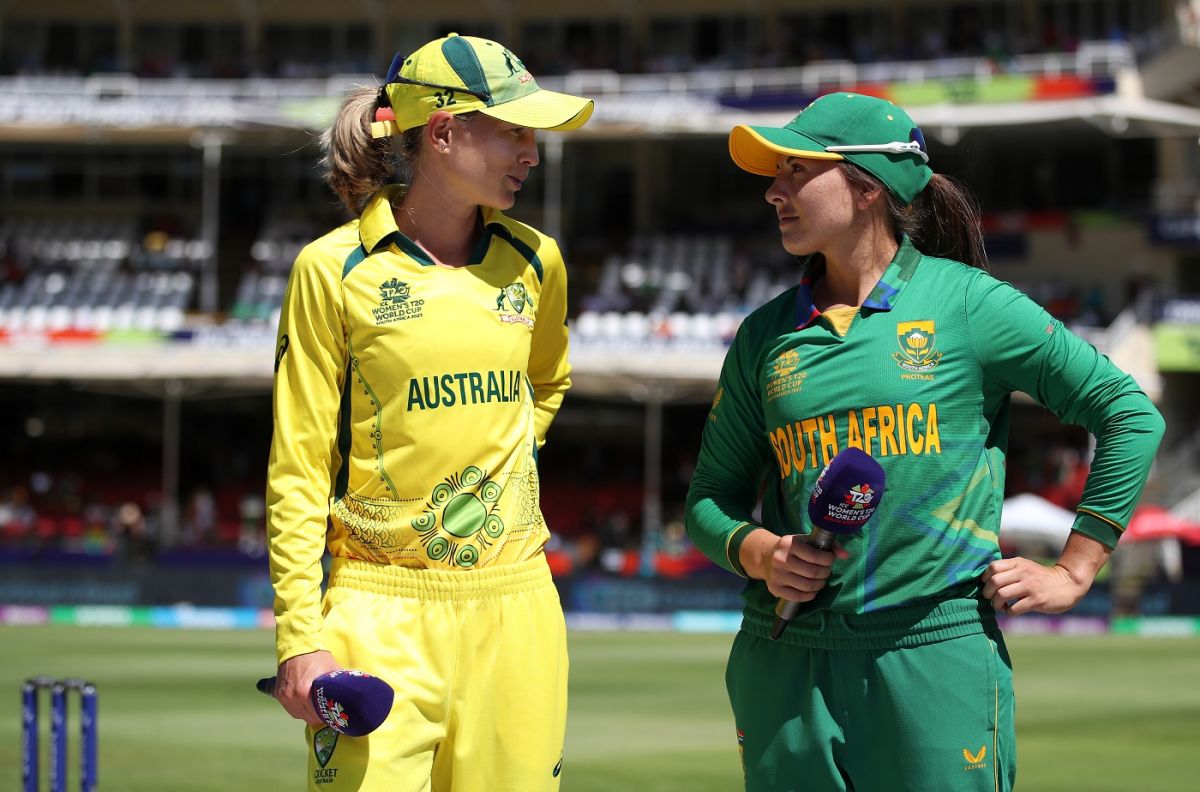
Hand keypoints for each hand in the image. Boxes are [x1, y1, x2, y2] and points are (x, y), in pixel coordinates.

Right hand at [274, 649, 339, 725]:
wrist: (298, 645)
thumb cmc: (318, 657)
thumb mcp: (331, 671)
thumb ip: (337, 686)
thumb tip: (350, 697)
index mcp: (304, 693)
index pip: (316, 716)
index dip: (326, 716)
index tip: (332, 713)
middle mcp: (292, 696)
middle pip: (307, 717)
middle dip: (318, 714)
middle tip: (326, 710)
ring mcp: (284, 695)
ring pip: (297, 714)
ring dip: (306, 712)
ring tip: (316, 706)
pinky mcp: (278, 692)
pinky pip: (289, 707)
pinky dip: (296, 707)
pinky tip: (305, 702)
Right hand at [741, 528, 849, 602]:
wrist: (765, 556)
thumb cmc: (791, 548)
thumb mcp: (806, 541)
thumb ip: (828, 546)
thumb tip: (846, 555)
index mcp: (789, 544)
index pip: (816, 556)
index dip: (828, 560)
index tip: (829, 560)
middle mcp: (781, 559)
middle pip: (813, 573)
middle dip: (825, 573)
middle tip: (825, 571)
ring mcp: (777, 575)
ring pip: (807, 586)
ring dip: (819, 585)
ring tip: (820, 580)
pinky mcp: (775, 588)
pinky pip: (798, 597)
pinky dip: (810, 595)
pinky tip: (812, 590)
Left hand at [981, 531, 1110, 614]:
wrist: (1068, 584)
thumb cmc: (1040, 578)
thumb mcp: (1025, 566)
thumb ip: (1008, 569)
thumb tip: (985, 579)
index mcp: (1018, 563)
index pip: (993, 567)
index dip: (985, 578)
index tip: (987, 585)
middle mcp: (1023, 573)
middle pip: (994, 581)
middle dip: (987, 593)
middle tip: (990, 598)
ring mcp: (1030, 586)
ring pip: (1001, 595)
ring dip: (996, 604)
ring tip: (1000, 606)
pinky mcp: (1037, 600)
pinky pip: (1014, 608)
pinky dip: (1008, 612)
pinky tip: (1010, 610)